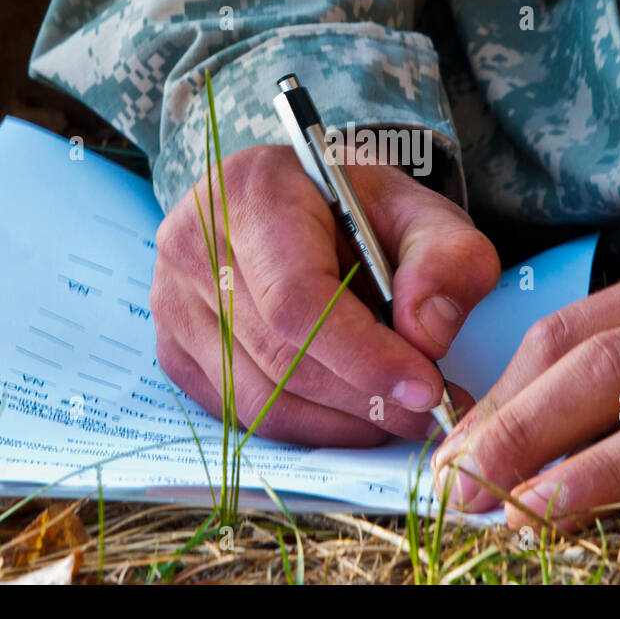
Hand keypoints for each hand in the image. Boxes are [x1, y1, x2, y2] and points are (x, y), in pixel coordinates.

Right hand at [151, 144, 499, 444]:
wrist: (298, 201)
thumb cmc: (358, 207)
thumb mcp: (421, 211)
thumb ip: (446, 259)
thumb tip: (428, 334)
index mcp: (253, 192)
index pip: (298, 298)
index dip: (364, 356)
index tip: (426, 388)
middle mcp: (195, 243)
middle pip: (280, 356)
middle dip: (365, 398)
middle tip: (429, 411)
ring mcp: (172, 300)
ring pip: (259, 397)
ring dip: (340, 422)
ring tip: (398, 412)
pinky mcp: (173, 347)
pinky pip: (239, 412)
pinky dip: (306, 425)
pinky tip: (352, 412)